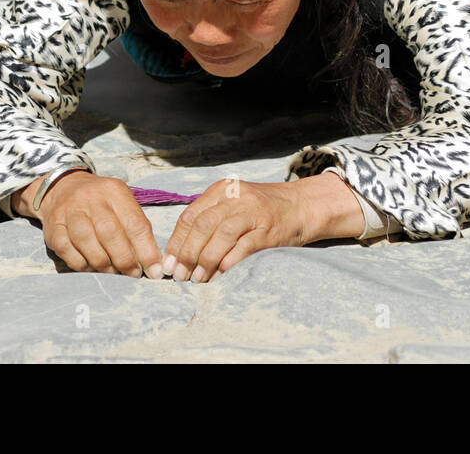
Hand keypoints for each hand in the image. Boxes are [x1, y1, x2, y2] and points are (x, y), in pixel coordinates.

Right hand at [18, 171, 164, 278]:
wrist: (61, 188)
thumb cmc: (100, 203)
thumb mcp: (122, 204)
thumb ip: (138, 230)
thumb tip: (153, 264)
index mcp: (114, 191)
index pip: (134, 223)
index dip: (146, 250)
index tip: (154, 270)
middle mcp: (91, 199)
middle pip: (110, 233)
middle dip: (125, 260)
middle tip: (132, 275)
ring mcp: (69, 211)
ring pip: (87, 242)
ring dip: (103, 264)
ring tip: (113, 273)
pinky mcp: (53, 227)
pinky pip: (67, 250)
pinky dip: (82, 265)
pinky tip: (92, 268)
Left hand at [162, 174, 364, 282]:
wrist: (301, 206)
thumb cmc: (261, 211)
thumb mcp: (232, 205)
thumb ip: (209, 220)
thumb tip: (181, 253)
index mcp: (221, 190)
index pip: (190, 216)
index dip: (176, 242)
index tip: (168, 263)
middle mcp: (235, 197)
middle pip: (202, 225)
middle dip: (187, 253)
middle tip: (180, 276)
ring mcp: (252, 212)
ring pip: (220, 235)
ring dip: (205, 260)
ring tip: (198, 279)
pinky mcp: (267, 230)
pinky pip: (243, 247)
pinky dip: (228, 262)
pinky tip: (219, 275)